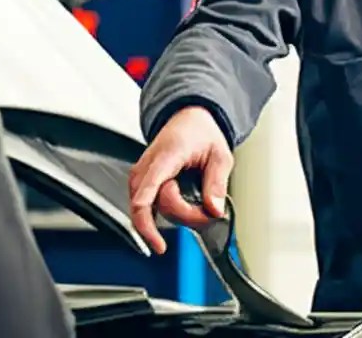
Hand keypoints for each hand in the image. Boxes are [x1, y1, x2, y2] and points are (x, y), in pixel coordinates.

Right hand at [128, 106, 233, 254]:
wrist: (188, 120)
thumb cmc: (201, 133)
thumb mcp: (220, 156)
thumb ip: (217, 184)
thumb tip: (214, 210)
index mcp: (166, 156)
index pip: (147, 191)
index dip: (147, 220)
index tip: (157, 242)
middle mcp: (148, 166)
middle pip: (156, 206)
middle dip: (184, 216)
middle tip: (209, 212)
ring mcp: (141, 175)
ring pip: (150, 209)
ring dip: (176, 214)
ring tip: (199, 205)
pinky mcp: (141, 182)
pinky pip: (147, 205)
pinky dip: (167, 211)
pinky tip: (184, 207)